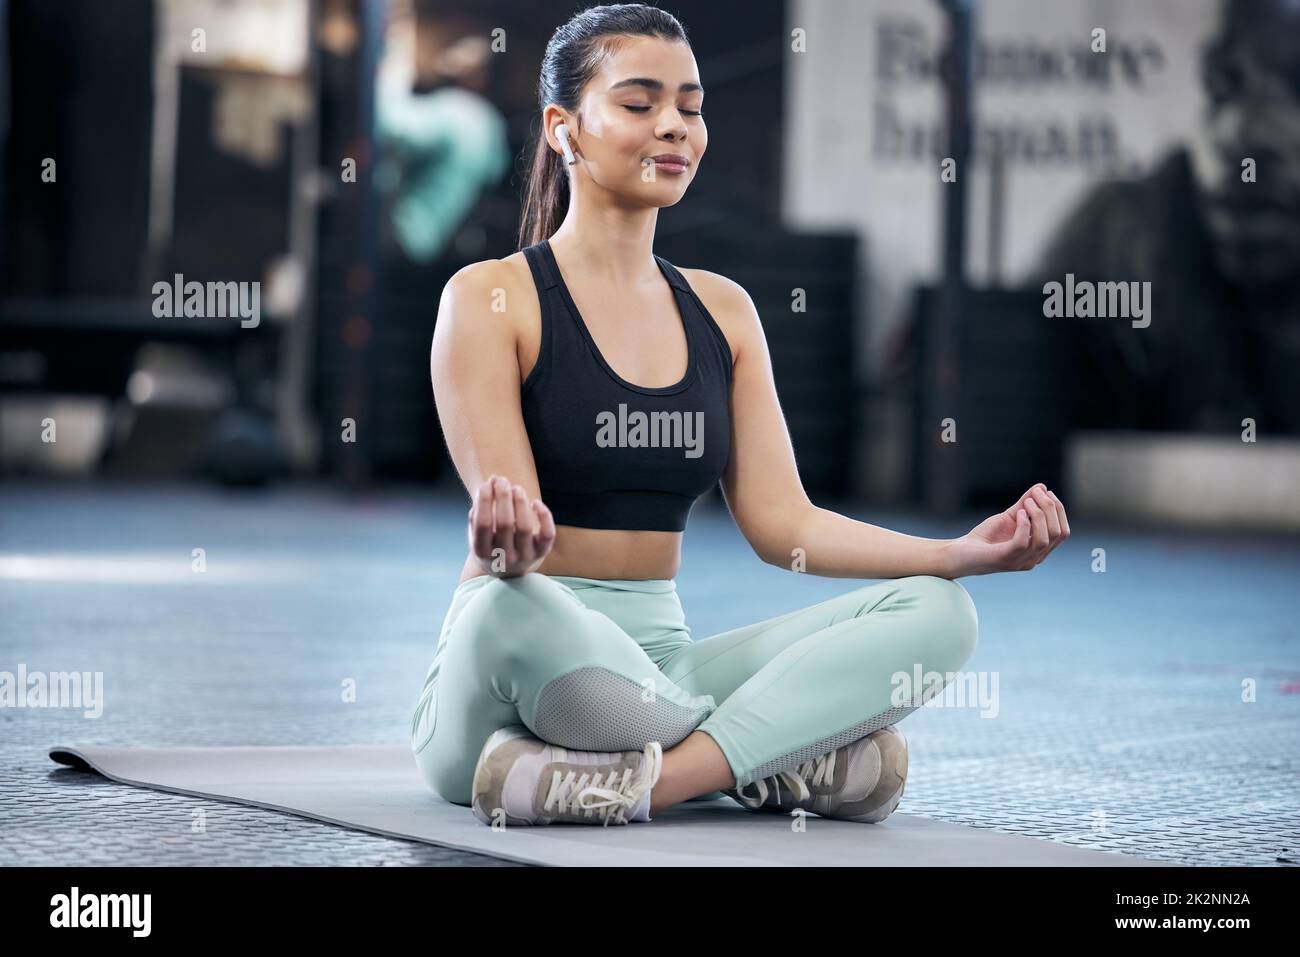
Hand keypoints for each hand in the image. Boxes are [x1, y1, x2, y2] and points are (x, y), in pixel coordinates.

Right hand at [468, 475, 555, 577]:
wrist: (508, 570)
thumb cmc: (490, 543)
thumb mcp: (477, 532)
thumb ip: (478, 509)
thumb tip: (491, 481)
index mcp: (483, 552)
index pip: (483, 524)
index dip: (485, 501)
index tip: (487, 484)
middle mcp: (504, 557)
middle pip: (505, 522)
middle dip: (503, 496)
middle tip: (502, 480)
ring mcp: (524, 556)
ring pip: (525, 526)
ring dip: (520, 502)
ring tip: (516, 488)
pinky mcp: (541, 553)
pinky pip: (548, 534)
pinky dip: (544, 515)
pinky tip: (536, 503)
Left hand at [945, 483, 1069, 576]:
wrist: (961, 552)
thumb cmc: (986, 537)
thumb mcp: (1009, 517)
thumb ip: (1025, 504)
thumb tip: (1042, 487)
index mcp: (1039, 550)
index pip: (1063, 532)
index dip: (1059, 510)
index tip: (1047, 492)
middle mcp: (1034, 558)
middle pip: (1058, 533)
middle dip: (1050, 508)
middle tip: (1036, 493)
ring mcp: (1021, 561)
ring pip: (1044, 538)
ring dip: (1038, 514)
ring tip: (1025, 502)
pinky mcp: (1005, 558)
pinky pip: (1023, 542)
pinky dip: (1023, 524)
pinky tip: (1017, 513)